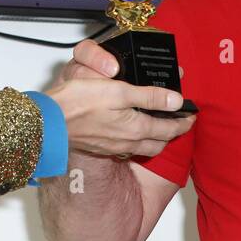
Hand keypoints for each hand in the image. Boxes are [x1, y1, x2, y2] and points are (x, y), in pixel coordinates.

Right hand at [44, 39, 193, 158]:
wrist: (48, 123)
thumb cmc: (79, 104)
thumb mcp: (119, 92)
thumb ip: (150, 97)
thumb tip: (177, 101)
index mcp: (137, 129)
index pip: (170, 128)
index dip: (184, 121)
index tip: (192, 115)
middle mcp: (128, 143)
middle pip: (159, 142)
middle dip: (172, 132)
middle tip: (179, 120)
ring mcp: (114, 147)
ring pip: (144, 147)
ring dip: (156, 138)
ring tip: (160, 126)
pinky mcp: (101, 147)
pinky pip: (128, 147)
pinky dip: (137, 140)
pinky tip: (131, 130)